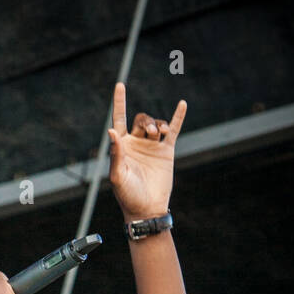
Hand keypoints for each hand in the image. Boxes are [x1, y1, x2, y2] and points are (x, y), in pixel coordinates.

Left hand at [107, 81, 185, 220]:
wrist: (147, 209)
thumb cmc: (128, 195)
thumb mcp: (118, 175)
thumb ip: (116, 153)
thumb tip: (111, 131)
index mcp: (122, 146)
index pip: (119, 118)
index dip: (119, 102)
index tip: (120, 85)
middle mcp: (137, 143)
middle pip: (142, 120)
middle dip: (147, 122)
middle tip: (151, 133)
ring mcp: (152, 146)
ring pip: (156, 124)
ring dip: (158, 124)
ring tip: (160, 133)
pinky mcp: (166, 151)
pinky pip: (173, 130)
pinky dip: (177, 117)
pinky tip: (182, 104)